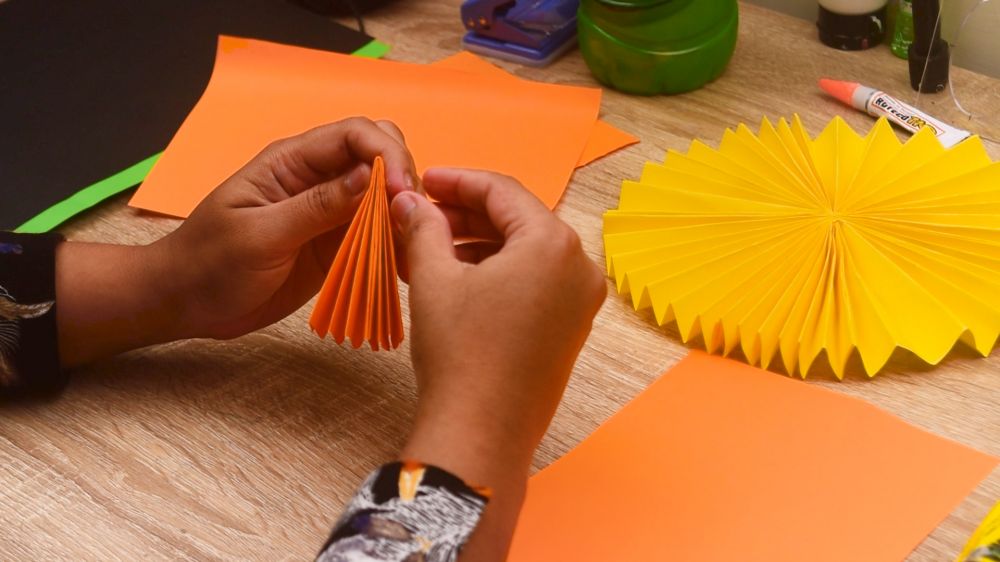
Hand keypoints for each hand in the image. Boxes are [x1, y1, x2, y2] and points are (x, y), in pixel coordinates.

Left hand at [56, 117, 416, 365]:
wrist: (185, 303)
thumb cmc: (209, 264)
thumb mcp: (261, 235)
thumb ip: (316, 206)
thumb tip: (370, 176)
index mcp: (292, 162)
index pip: (355, 134)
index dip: (386, 155)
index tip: (403, 193)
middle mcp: (317, 179)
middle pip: (378, 156)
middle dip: (402, 179)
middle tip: (411, 220)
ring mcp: (329, 212)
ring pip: (384, 196)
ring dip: (403, 213)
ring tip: (415, 245)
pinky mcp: (335, 244)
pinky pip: (376, 233)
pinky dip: (395, 244)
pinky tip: (403, 265)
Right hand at [390, 169, 605, 558]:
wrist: (481, 432)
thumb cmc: (460, 352)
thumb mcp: (434, 278)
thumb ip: (423, 226)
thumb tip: (409, 200)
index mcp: (554, 243)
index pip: (502, 192)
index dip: (457, 181)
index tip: (424, 181)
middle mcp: (580, 266)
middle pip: (519, 219)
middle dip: (468, 213)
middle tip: (423, 212)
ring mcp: (581, 300)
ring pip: (527, 250)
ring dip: (482, 242)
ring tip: (433, 244)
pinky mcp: (572, 326)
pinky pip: (536, 280)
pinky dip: (501, 270)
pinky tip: (461, 273)